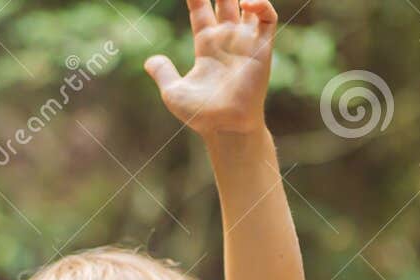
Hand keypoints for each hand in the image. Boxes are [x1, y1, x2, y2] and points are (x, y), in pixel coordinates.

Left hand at [145, 0, 276, 136]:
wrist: (227, 127)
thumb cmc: (202, 115)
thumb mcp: (173, 92)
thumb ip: (163, 73)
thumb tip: (151, 62)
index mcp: (206, 44)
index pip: (199, 8)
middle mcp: (227, 39)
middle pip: (224, 1)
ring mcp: (245, 42)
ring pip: (248, 5)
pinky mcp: (262, 48)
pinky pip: (268, 18)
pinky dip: (261, 4)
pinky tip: (246, 3)